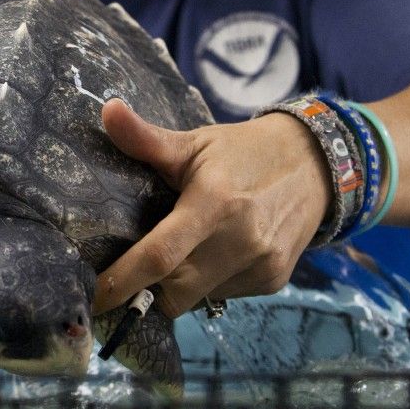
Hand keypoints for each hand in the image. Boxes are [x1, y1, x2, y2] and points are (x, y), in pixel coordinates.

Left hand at [92, 99, 330, 317]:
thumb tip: (106, 109)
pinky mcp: (274, 280)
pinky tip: (214, 254)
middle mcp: (240, 240)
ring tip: (180, 252)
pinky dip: (209, 284)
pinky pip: (224, 296)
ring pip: (198, 299)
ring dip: (180, 285)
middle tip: (133, 270)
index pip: (160, 255)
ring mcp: (260, 265)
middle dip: (147, 288)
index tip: (94, 297)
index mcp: (213, 202)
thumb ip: (146, 138)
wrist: (315, 164)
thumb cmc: (242, 152)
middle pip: (175, 290)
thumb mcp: (194, 142)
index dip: (122, 281)